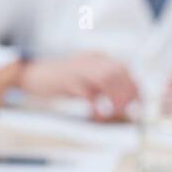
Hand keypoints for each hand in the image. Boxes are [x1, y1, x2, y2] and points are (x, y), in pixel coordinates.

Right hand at [18, 51, 138, 121]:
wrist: (33, 75)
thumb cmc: (61, 81)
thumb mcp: (86, 81)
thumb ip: (103, 89)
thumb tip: (123, 104)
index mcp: (98, 58)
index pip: (124, 69)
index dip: (134, 87)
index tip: (138, 105)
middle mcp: (91, 59)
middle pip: (119, 71)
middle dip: (127, 92)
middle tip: (128, 111)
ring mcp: (79, 67)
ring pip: (107, 77)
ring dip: (115, 96)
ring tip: (114, 112)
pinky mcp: (68, 79)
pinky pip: (88, 90)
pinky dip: (96, 104)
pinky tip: (97, 114)